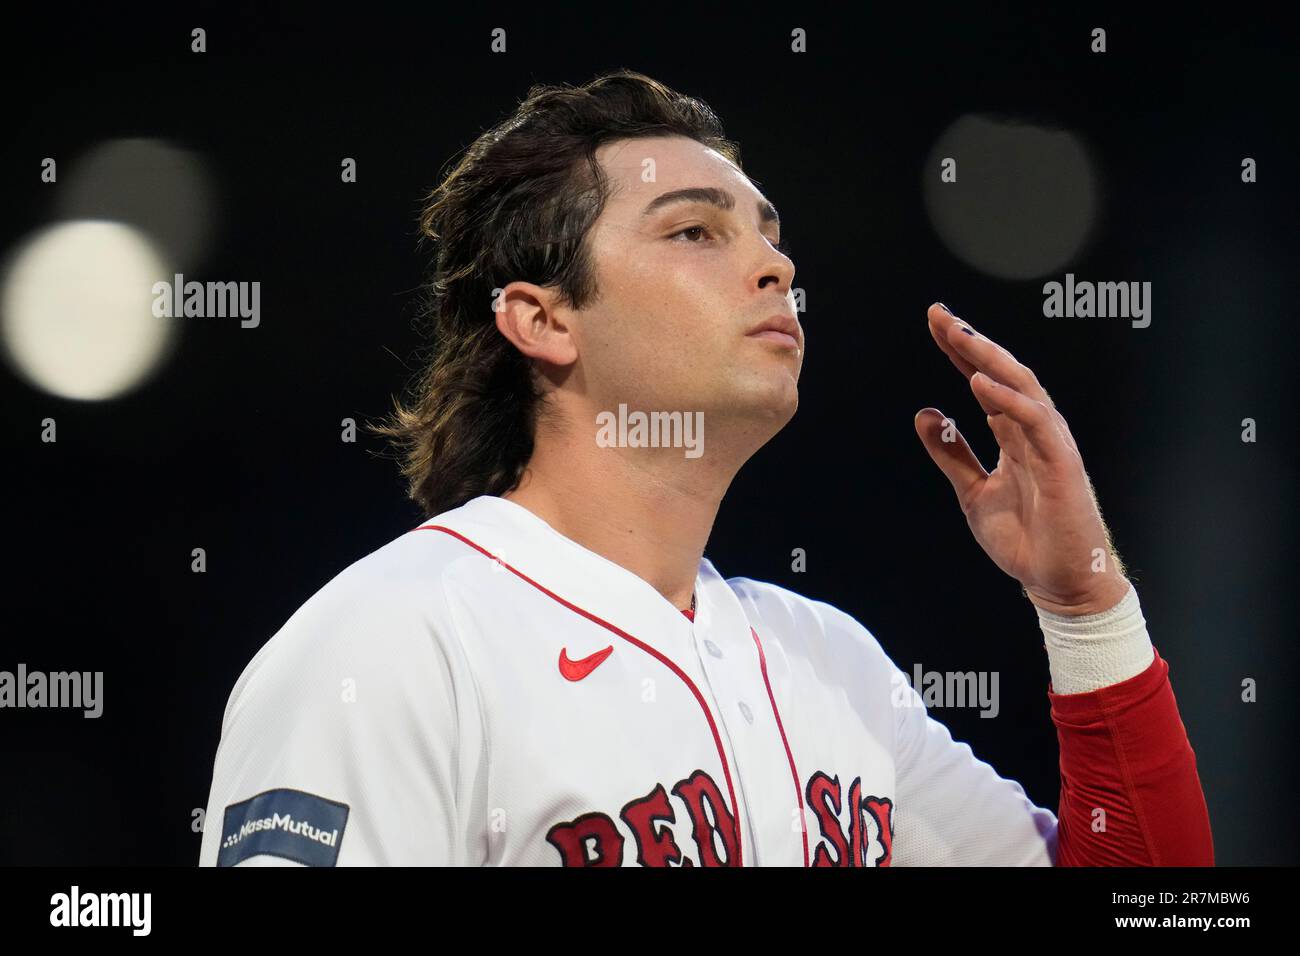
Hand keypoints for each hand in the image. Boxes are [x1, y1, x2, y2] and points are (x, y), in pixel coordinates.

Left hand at [914, 302, 1129, 616]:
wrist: (1059, 582)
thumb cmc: (1025, 538)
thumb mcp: (972, 492)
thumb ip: (952, 453)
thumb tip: (925, 414)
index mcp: (1014, 434)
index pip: (985, 381)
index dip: (960, 351)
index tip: (935, 323)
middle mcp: (1034, 431)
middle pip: (1003, 373)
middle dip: (971, 342)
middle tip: (939, 314)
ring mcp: (1050, 444)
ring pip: (1022, 388)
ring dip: (989, 359)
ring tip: (958, 335)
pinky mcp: (1062, 464)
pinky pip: (1036, 422)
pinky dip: (1009, 400)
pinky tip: (980, 383)